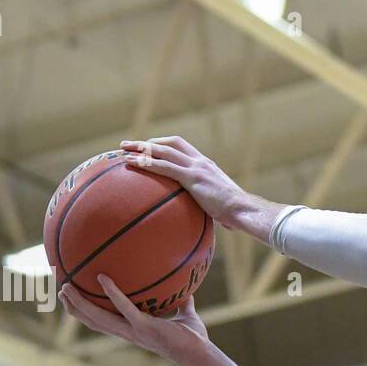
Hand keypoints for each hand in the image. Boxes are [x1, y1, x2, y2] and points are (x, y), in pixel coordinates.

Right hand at [59, 275, 208, 363]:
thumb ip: (183, 304)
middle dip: (75, 307)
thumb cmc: (194, 338)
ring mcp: (134, 331)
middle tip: (60, 290)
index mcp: (133, 330)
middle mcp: (128, 332)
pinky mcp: (143, 326)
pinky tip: (103, 277)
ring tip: (66, 286)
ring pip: (99, 317)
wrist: (200, 353)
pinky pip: (124, 307)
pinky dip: (113, 293)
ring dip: (81, 302)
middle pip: (92, 321)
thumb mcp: (185, 316)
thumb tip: (188, 289)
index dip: (87, 312)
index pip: (104, 322)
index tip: (75, 299)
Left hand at [120, 136, 240, 225]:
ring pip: (164, 151)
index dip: (164, 144)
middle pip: (171, 143)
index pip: (183, 147)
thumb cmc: (235, 214)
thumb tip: (209, 223)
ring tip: (123, 149)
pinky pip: (164, 167)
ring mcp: (196, 168)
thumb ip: (209, 208)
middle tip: (130, 145)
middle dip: (149, 142)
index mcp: (207, 166)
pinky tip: (131, 164)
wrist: (243, 210)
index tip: (150, 147)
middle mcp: (201, 162)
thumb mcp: (220, 206)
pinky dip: (146, 163)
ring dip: (141, 148)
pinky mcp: (192, 177)